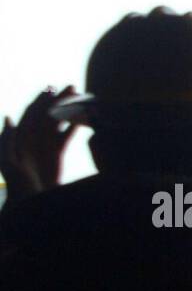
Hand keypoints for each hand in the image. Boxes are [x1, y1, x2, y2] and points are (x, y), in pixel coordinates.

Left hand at [0, 86, 77, 202]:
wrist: (33, 202)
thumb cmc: (18, 185)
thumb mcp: (9, 163)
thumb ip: (7, 141)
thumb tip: (10, 118)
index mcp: (21, 136)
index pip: (32, 113)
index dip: (42, 100)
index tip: (54, 90)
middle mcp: (33, 136)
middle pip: (46, 113)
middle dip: (58, 99)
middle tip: (72, 87)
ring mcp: (44, 143)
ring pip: (57, 121)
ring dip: (68, 109)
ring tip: (81, 97)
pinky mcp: (56, 153)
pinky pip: (65, 135)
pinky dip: (74, 126)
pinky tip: (85, 120)